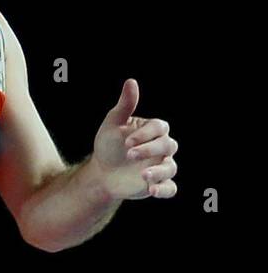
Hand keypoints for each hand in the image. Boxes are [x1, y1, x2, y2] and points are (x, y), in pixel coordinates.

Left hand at [92, 79, 177, 200]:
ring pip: (171, 167)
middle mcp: (161, 148)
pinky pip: (170, 188)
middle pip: (168, 145)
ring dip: (158, 172)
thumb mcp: (113, 124)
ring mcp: (161, 166)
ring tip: (142, 176)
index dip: (146, 134)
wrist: (101, 172)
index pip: (160, 128)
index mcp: (153, 131)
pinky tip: (151, 190)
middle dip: (150, 150)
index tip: (126, 142)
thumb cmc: (108, 145)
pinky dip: (164, 190)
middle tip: (129, 154)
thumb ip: (125, 105)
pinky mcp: (159, 184)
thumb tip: (131, 81)